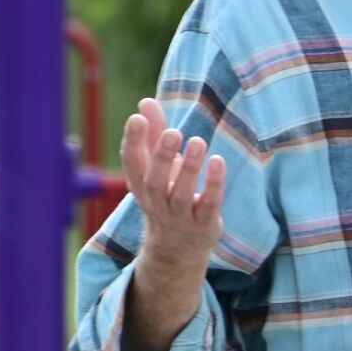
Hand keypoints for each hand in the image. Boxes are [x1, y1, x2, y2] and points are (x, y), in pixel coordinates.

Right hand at [122, 97, 226, 266]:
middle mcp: (158, 202)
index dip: (133, 142)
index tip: (136, 118)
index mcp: (142, 185)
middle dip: (162, 156)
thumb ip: (154, 135)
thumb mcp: (158, 167)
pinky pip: (209, 204)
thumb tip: (146, 102)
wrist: (177, 248)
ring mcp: (181, 215)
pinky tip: (218, 161)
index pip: (132, 163)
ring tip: (198, 141)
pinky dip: (214, 184)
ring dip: (190, 167)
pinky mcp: (204, 224)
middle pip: (155, 181)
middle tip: (173, 132)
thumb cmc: (167, 195)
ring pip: (182, 193)